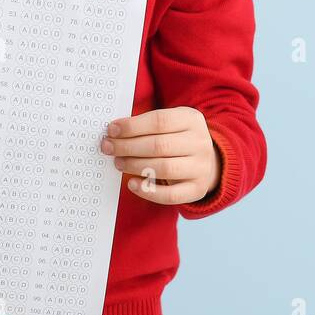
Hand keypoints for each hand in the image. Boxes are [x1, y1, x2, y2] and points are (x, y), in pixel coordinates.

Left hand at [100, 106, 220, 205]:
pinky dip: (148, 191)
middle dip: (128, 146)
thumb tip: (115, 131)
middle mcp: (200, 143)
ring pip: (164, 168)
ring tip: (118, 162)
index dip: (133, 126)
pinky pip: (170, 195)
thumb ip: (146, 125)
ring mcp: (201, 167)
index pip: (159, 121)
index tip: (112, 130)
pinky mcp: (197, 189)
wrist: (206, 160)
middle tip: (108, 147)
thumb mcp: (170, 124)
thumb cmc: (177, 139)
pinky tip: (132, 184)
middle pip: (160, 145)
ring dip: (135, 166)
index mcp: (191, 119)